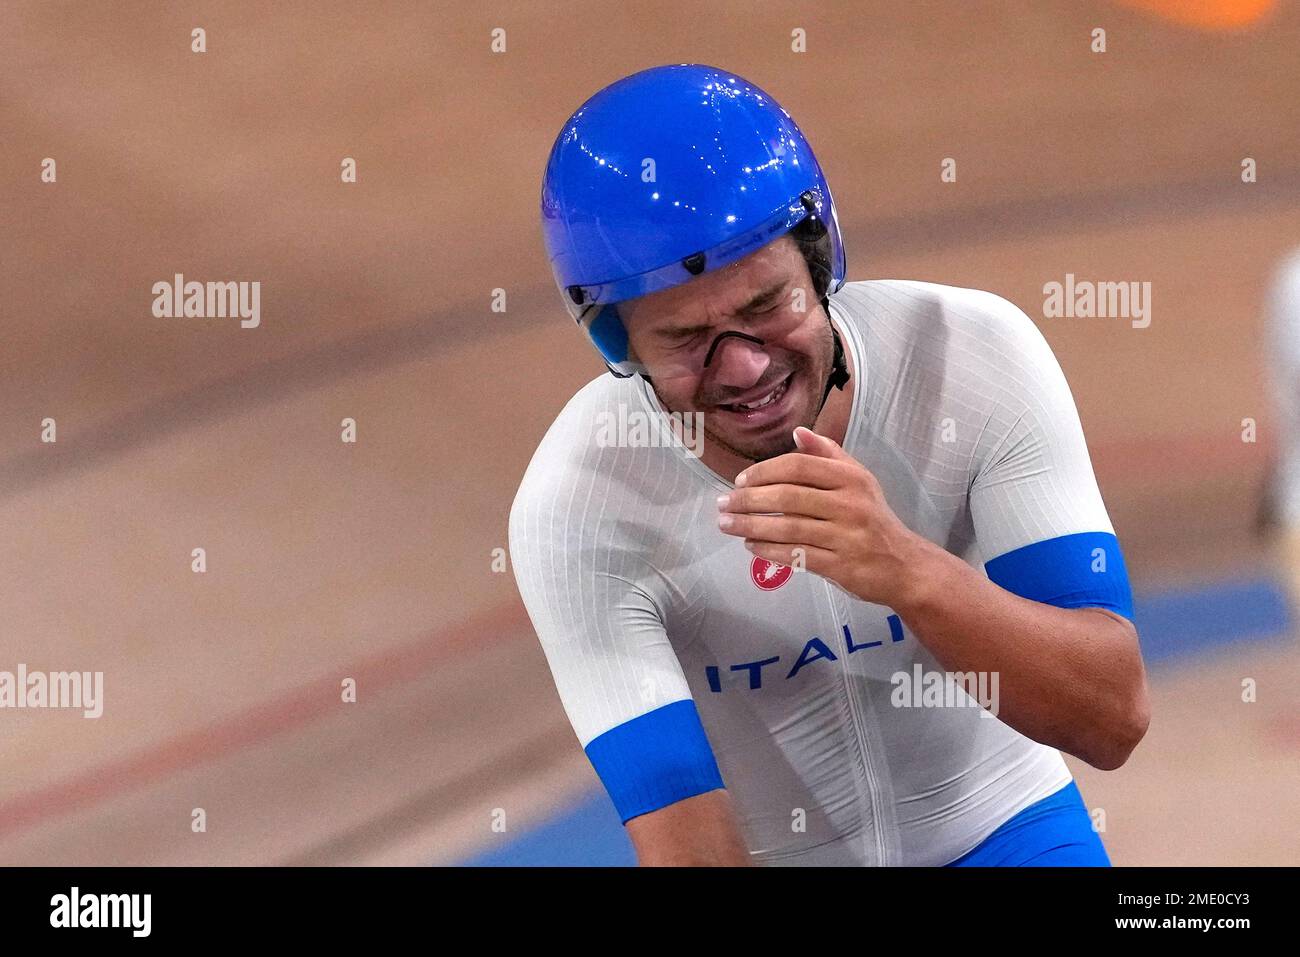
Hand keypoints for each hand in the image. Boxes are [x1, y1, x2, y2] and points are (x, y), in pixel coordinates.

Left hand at [716, 426, 933, 605]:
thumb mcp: (859, 480)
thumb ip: (829, 454)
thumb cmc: (873, 518)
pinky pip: (796, 555)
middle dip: (749, 500)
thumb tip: (798, 432)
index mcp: (851, 478)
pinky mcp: (840, 566)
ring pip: (788, 528)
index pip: (799, 466)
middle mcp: (849, 504)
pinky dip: (768, 550)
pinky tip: (750, 545)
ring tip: (727, 525)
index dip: (764, 471)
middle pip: (788, 497)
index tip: (740, 480)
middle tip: (723, 504)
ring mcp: (845, 536)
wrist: (903, 564)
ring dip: (750, 526)